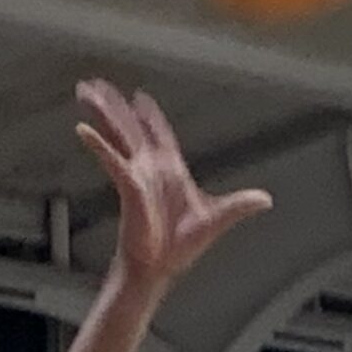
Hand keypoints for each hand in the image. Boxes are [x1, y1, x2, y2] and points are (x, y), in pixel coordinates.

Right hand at [76, 82, 270, 291]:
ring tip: (85, 92)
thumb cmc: (180, 247)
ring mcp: (138, 174)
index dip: (150, 116)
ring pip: (118, 134)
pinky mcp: (129, 186)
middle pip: (131, 127)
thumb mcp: (216, 220)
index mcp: (171, 169)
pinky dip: (99, 145)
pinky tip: (83, 131)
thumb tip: (267, 199)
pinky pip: (112, 160)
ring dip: (103, 112)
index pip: (160, 134)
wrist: (159, 268)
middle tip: (98, 83)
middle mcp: (151, 167)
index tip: (140, 98)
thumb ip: (239, 206)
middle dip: (116, 105)